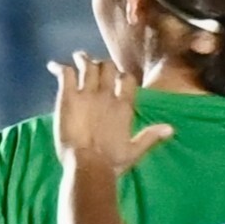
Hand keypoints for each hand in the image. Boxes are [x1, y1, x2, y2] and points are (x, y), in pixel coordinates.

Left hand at [50, 54, 174, 176]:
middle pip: (107, 67)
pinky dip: (60, 68)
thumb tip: (171, 129)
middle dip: (101, 65)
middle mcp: (107, 95)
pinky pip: (66, 74)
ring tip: (78, 57)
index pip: (126, 78)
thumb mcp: (134, 150)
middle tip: (94, 66)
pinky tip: (53, 66)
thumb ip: (151, 136)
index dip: (120, 76)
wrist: (88, 165)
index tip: (115, 77)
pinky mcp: (68, 98)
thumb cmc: (111, 162)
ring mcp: (87, 94)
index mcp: (124, 105)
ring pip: (88, 66)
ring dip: (83, 60)